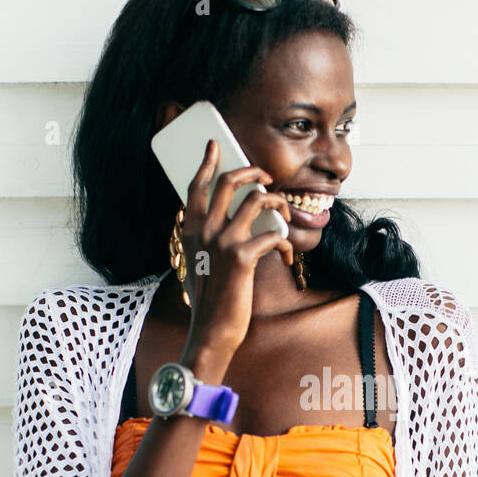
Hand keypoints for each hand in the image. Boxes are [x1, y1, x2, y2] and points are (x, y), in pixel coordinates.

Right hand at [180, 138, 292, 360]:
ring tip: (283, 215)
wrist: (211, 329)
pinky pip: (274, 236)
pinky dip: (285, 245)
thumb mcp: (200, 263)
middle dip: (253, 173)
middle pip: (230, 183)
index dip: (207, 163)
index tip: (216, 147)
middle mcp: (205, 231)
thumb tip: (230, 221)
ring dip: (277, 203)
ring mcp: (223, 242)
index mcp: (191, 231)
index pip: (197, 187)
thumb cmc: (210, 298)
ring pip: (257, 201)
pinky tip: (285, 257)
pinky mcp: (243, 257)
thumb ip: (207, 239)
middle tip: (266, 177)